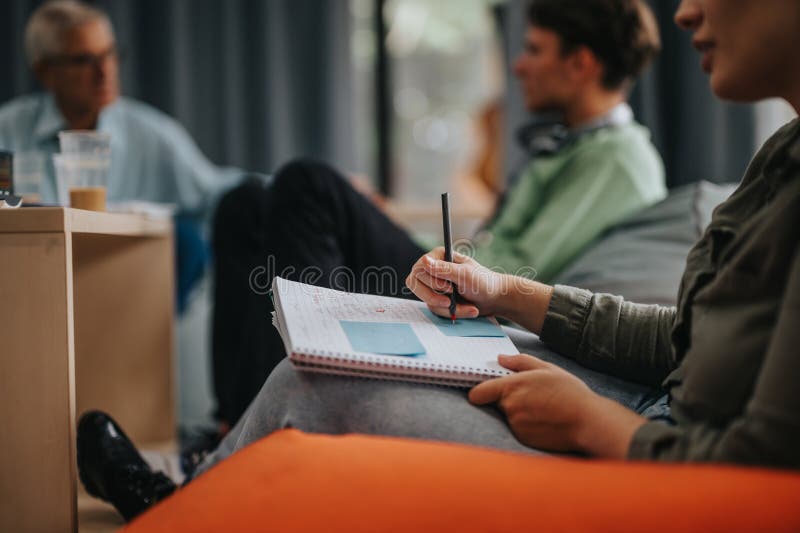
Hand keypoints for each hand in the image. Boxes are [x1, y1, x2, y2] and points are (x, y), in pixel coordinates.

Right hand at [405, 247, 505, 318]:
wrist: (495, 299)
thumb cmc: (483, 282)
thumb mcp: (465, 274)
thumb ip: (444, 269)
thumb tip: (424, 261)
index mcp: (439, 257)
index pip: (420, 268)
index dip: (431, 281)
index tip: (448, 288)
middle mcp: (433, 270)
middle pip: (416, 285)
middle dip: (435, 297)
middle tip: (451, 299)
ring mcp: (434, 286)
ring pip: (427, 300)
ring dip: (448, 308)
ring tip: (469, 307)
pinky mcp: (438, 299)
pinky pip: (436, 309)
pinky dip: (452, 313)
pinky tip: (468, 309)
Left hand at [469, 354, 645, 455]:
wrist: (589, 422)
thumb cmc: (570, 392)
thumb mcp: (547, 368)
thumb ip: (520, 362)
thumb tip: (500, 358)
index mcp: (512, 386)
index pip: (477, 394)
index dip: (479, 393)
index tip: (484, 393)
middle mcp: (510, 407)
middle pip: (496, 404)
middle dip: (508, 400)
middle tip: (532, 398)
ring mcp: (516, 425)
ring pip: (509, 417)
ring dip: (519, 414)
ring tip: (543, 409)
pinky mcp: (523, 439)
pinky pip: (518, 430)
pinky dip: (527, 426)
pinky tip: (545, 422)